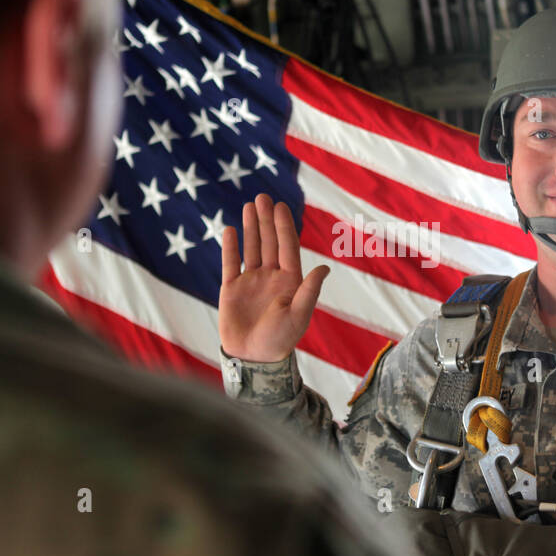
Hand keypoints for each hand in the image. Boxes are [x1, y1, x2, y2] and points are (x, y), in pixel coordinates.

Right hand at [218, 193, 329, 362]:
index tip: (280, 206)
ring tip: (249, 205)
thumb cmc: (280, 339)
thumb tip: (325, 268)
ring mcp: (251, 281)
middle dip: (266, 219)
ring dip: (251, 227)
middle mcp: (271, 277)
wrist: (253, 358)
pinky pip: (231, 263)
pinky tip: (230, 230)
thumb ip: (309, 291)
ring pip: (251, 247)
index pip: (287, 247)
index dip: (284, 226)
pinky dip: (230, 247)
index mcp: (290, 280)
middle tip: (263, 197)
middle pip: (269, 242)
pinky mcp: (231, 289)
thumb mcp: (299, 315)